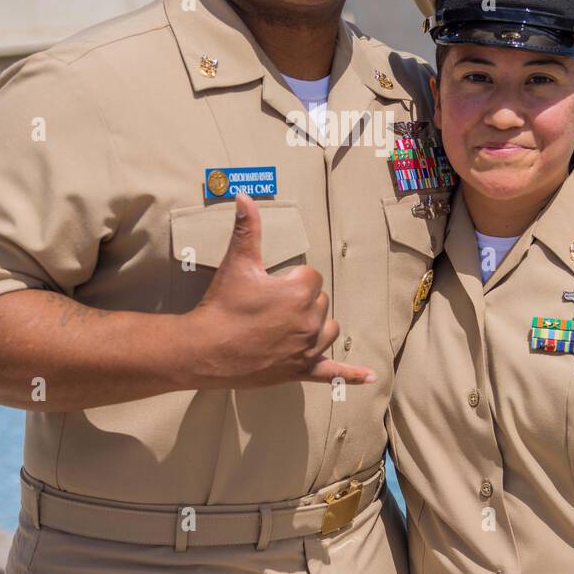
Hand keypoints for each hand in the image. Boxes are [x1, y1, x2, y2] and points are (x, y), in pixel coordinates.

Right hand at [189, 194, 376, 385]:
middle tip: (269, 307)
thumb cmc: (223, 305)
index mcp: (300, 292)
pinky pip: (333, 373)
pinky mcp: (300, 370)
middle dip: (300, 301)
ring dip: (316, 325)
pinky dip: (352, 374)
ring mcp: (307, 349)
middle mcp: (310, 321)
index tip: (269, 286)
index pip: (311, 277)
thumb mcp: (237, 262)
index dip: (290, 279)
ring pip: (328, 329)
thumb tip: (244, 196)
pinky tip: (369, 377)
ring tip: (291, 324)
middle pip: (320, 302)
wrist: (204, 350)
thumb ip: (247, 228)